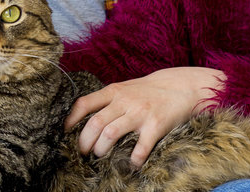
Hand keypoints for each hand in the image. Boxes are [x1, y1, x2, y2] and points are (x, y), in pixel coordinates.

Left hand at [65, 67, 224, 167]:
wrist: (183, 86)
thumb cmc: (150, 90)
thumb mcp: (126, 87)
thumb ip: (108, 99)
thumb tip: (86, 115)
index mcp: (114, 91)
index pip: (85, 103)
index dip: (72, 119)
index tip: (66, 132)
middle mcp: (125, 101)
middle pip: (95, 123)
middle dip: (85, 141)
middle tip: (83, 152)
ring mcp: (140, 113)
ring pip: (111, 134)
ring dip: (102, 149)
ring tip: (101, 155)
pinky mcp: (156, 125)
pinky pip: (140, 147)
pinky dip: (134, 159)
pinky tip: (132, 163)